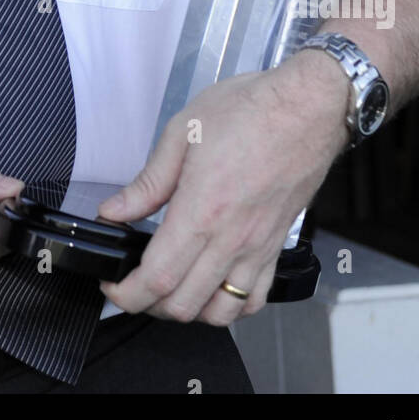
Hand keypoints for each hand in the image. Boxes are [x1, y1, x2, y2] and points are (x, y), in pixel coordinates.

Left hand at [96, 54, 348, 324]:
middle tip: (132, 281)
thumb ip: (148, 182)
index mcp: (202, 210)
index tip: (111, 283)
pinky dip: (231, 306)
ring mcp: (257, 248)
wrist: (307, 107)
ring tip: (170, 286)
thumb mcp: (183, 132)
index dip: (125, 293)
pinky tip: (213, 285)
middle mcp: (231, 239)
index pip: (157, 278)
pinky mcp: (276, 247)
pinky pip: (255, 299)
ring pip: (220, 312)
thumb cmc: (250, 110)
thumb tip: (115, 211)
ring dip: (189, 310)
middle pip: (183, 305)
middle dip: (147, 304)